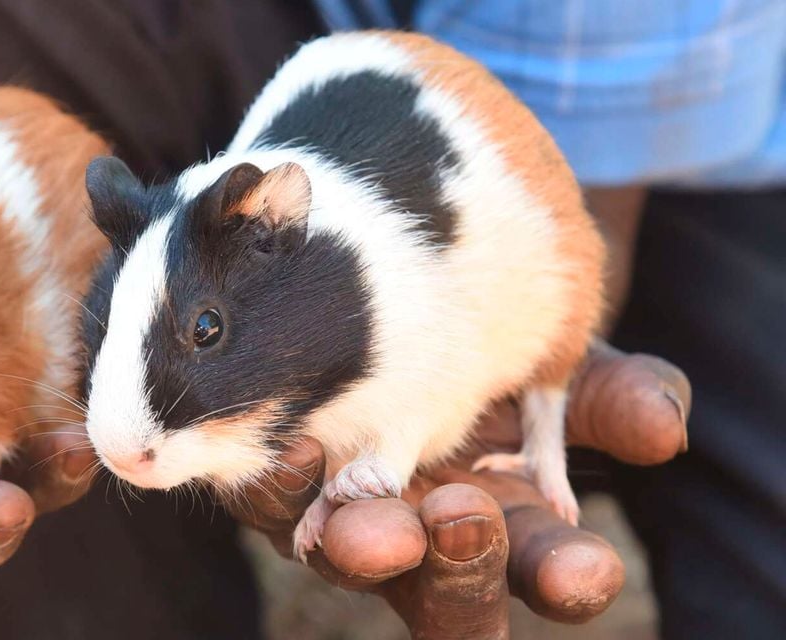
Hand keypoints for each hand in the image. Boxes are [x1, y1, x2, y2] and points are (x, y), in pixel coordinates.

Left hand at [222, 341, 689, 635]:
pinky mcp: (286, 486)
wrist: (418, 293)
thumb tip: (665, 433)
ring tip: (363, 513)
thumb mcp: (572, 366)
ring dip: (359, 539)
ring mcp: (353, 519)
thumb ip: (621, 399)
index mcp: (515, 527)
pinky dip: (287, 481)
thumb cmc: (506, 349)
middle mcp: (430, 540)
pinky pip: (278, 501)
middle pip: (447, 590)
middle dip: (458, 565)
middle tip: (464, 517)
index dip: (568, 576)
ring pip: (353, 553)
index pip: (549, 572)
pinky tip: (300, 449)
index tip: (582, 565)